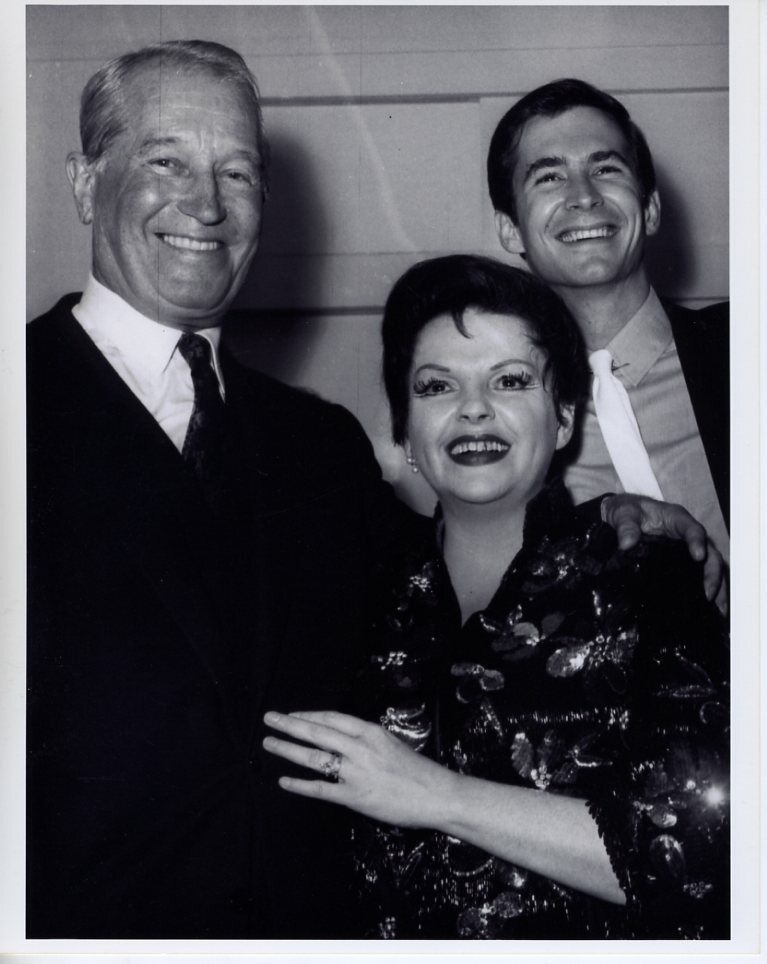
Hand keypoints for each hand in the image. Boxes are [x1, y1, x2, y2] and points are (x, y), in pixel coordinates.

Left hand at [262, 710, 455, 827]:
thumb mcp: (391, 743)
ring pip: (314, 757)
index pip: (332, 717)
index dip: (309, 714)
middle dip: (290, 724)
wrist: (437, 795)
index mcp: (370, 731)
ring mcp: (356, 772)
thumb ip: (365, 740)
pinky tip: (284, 781)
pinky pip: (321, 789)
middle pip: (318, 732)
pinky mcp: (354, 797)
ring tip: (269, 743)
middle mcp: (360, 748)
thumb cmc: (418, 770)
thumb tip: (340, 738)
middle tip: (269, 718)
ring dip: (289, 750)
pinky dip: (300, 785)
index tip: (292, 714)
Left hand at [601, 494, 726, 613]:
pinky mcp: (682, 562)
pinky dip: (707, 590)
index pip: (692, 529)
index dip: (697, 542)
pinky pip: (698, 575)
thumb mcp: (623, 514)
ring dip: (716, 586)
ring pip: (709, 566)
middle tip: (708, 594)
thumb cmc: (626, 512)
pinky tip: (709, 609)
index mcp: (676, 519)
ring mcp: (686, 549)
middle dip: (712, 573)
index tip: (698, 556)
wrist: (620, 518)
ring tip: (717, 609)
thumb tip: (626, 544)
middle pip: (709, 552)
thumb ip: (626, 526)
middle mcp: (687, 535)